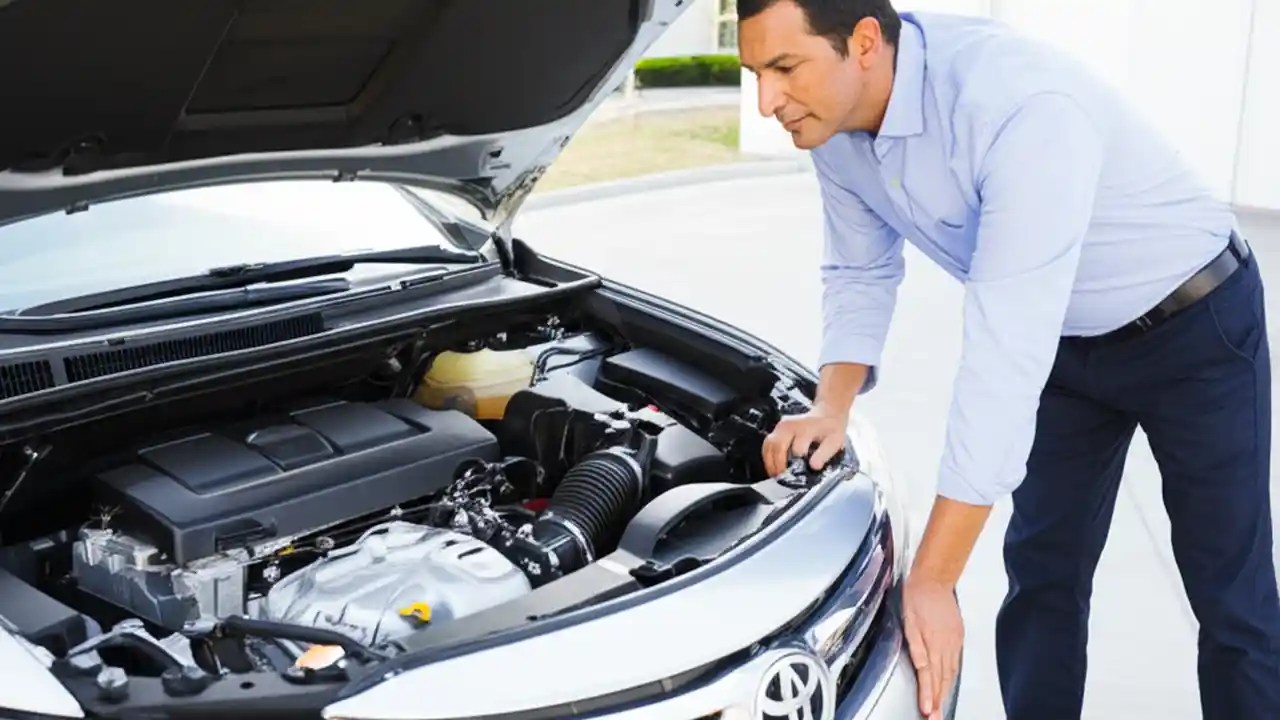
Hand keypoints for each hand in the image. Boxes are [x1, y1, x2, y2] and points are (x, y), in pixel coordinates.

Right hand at [761, 405, 847, 475]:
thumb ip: (824, 454)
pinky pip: (767, 444)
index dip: (798, 463)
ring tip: (775, 475)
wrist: (826, 414)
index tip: (800, 474)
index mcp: (805, 428)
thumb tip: (813, 466)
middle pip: (778, 446)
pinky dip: (767, 456)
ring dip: (769, 461)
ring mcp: (781, 426)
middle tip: (782, 478)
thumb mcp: (834, 442)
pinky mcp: (776, 428)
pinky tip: (772, 466)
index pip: (797, 449)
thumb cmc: (830, 429)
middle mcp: (790, 425)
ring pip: (769, 445)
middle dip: (779, 464)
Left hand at [903, 573, 962, 718]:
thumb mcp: (909, 622)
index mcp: (933, 642)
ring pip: (950, 673)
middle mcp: (947, 645)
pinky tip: (947, 683)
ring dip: (945, 692)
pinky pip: (955, 662)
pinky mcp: (957, 637)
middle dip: (938, 701)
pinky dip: (950, 677)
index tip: (928, 711)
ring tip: (940, 708)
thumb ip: (916, 647)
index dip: (929, 696)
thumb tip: (922, 667)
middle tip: (935, 718)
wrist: (934, 580)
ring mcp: (954, 642)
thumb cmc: (917, 597)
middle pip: (943, 679)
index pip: (931, 676)